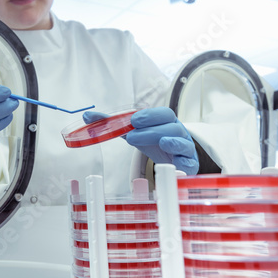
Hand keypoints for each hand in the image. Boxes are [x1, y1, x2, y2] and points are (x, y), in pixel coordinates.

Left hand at [82, 108, 198, 174]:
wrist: (176, 157)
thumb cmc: (155, 141)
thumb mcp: (135, 132)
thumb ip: (114, 124)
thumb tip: (88, 117)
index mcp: (166, 121)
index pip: (162, 113)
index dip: (149, 116)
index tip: (134, 120)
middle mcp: (178, 132)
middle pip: (170, 126)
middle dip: (152, 130)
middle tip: (133, 137)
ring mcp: (185, 148)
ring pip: (182, 142)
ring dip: (172, 142)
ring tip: (162, 143)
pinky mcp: (188, 165)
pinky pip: (188, 163)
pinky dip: (183, 163)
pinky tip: (176, 165)